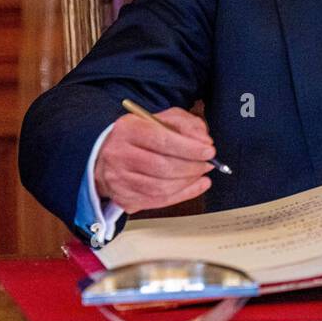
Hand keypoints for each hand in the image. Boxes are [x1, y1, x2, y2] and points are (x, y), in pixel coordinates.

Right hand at [93, 107, 215, 212]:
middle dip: (192, 167)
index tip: (209, 151)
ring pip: (161, 187)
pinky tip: (195, 185)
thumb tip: (203, 141)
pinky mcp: (123, 197)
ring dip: (188, 182)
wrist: (112, 155)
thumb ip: (186, 124)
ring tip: (200, 173)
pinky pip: (158, 201)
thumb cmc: (142, 136)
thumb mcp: (164, 119)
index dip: (189, 148)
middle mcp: (118, 154)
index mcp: (128, 129)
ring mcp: (118, 179)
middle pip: (162, 166)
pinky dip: (182, 195)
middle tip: (208, 164)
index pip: (161, 140)